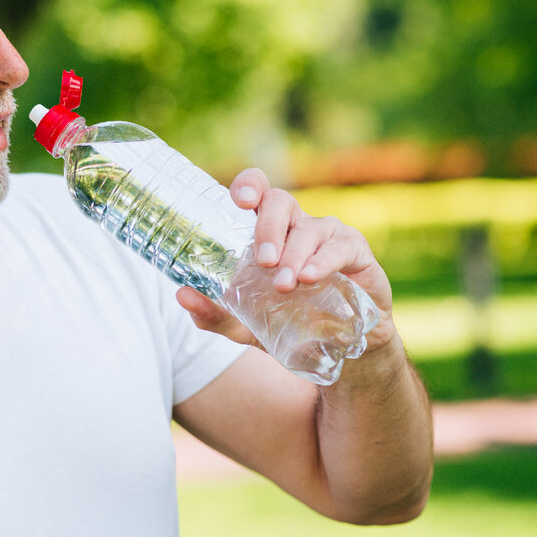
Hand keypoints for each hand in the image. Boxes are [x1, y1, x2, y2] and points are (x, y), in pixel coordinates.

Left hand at [176, 168, 396, 353]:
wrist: (342, 350)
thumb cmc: (290, 325)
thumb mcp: (246, 326)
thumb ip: (214, 313)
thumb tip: (182, 295)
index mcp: (267, 231)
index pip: (257, 192)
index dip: (249, 186)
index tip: (240, 202)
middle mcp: (296, 224)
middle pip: (280, 201)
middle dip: (268, 227)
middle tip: (262, 261)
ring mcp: (327, 234)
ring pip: (308, 227)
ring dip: (293, 255)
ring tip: (283, 286)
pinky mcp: (354, 251)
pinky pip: (339, 246)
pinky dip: (323, 261)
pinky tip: (309, 277)